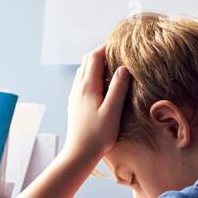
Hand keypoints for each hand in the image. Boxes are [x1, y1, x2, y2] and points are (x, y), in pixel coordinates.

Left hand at [63, 46, 129, 164]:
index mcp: (88, 87)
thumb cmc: (98, 135)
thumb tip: (123, 68)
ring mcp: (74, 96)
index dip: (105, 48)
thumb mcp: (112, 111)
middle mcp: (78, 88)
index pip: (94, 57)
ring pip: (82, 71)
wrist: (79, 153)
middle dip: (100, 54)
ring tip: (109, 66)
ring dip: (94, 64)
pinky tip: (98, 84)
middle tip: (115, 53)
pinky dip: (90, 76)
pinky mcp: (74, 104)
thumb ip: (118, 88)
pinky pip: (80, 82)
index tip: (118, 44)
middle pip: (86, 61)